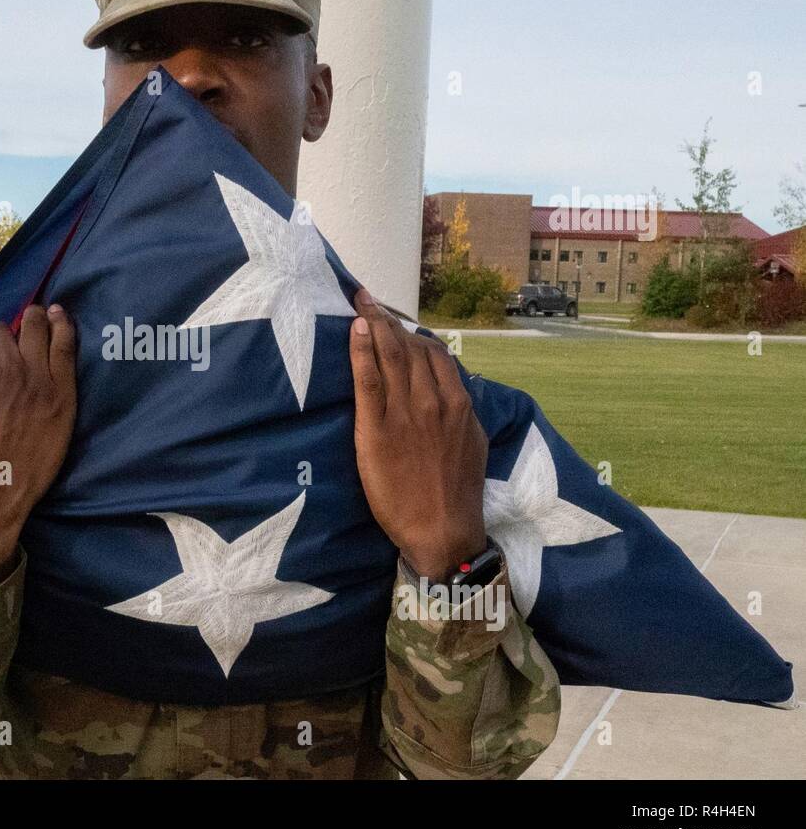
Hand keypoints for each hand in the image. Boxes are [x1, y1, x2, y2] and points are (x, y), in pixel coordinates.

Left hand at [348, 289, 487, 582]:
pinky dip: (363, 350)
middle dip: (388, 319)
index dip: (413, 333)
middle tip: (368, 298)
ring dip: (374, 323)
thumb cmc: (454, 493)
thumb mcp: (472, 444)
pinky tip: (356, 329)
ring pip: (391, 355)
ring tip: (359, 302)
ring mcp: (406, 414)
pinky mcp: (377, 430)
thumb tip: (454, 391)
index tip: (397, 321)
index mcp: (458, 404)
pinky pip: (369, 380)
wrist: (442, 530)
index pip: (435, 353)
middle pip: (410, 347)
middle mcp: (434, 401)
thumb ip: (461, 413)